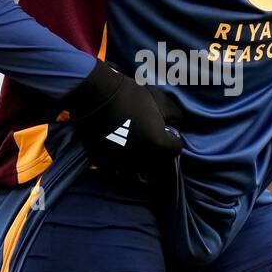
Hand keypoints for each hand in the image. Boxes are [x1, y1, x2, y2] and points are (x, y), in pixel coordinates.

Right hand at [67, 60, 182, 179]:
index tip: (166, 132)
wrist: (95, 95)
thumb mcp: (160, 99)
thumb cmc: (130, 94)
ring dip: (140, 168)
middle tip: (152, 143)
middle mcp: (142, 159)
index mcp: (158, 144)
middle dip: (159, 157)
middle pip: (158, 167)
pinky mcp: (104, 164)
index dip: (173, 140)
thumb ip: (174, 115)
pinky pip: (115, 174)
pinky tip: (119, 156)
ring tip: (136, 155)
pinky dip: (119, 168)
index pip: (176, 150)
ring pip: (137, 176)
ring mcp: (122, 164)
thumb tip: (176, 125)